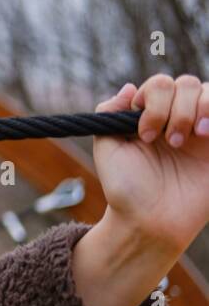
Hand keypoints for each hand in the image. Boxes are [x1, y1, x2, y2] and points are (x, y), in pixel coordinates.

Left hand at [93, 73, 208, 253]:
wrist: (152, 221)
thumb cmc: (126, 188)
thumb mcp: (107, 148)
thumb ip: (110, 113)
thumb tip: (129, 87)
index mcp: (149, 116)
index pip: (159, 85)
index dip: (154, 101)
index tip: (144, 134)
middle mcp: (176, 119)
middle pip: (185, 84)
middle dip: (175, 108)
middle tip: (168, 142)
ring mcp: (201, 132)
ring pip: (207, 91)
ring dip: (197, 109)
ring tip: (189, 138)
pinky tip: (206, 133)